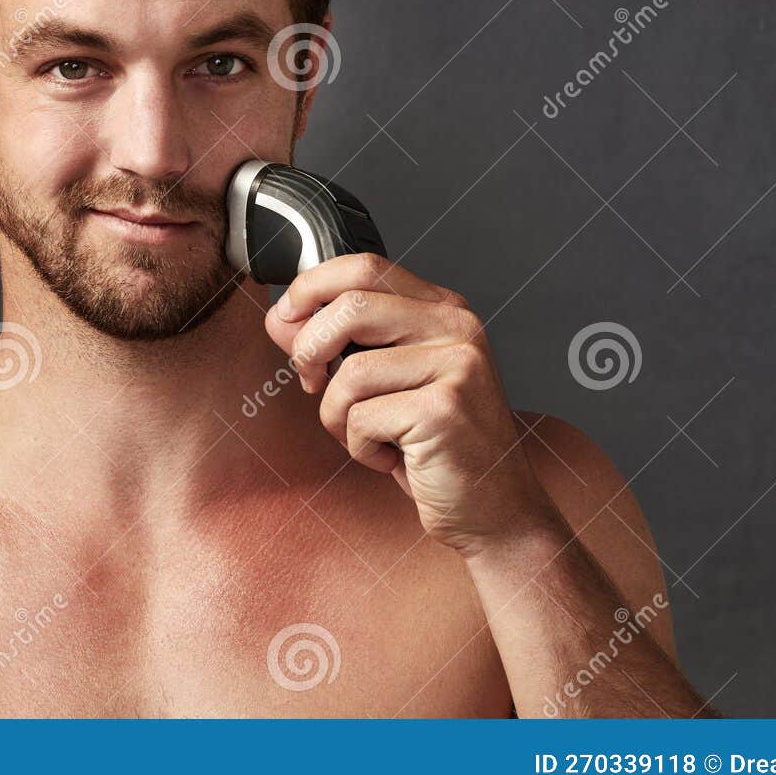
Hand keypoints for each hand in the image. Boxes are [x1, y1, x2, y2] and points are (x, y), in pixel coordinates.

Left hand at [262, 253, 561, 557]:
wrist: (494, 508)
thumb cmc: (435, 445)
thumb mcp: (383, 382)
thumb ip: (335, 343)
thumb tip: (281, 318)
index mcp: (443, 310)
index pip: (365, 267)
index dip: (311, 287)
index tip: (286, 317)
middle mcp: (457, 327)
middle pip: (351, 306)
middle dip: (310, 349)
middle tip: (313, 383)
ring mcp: (456, 366)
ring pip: (350, 373)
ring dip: (338, 416)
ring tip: (368, 436)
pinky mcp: (444, 410)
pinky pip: (362, 418)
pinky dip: (360, 448)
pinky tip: (393, 458)